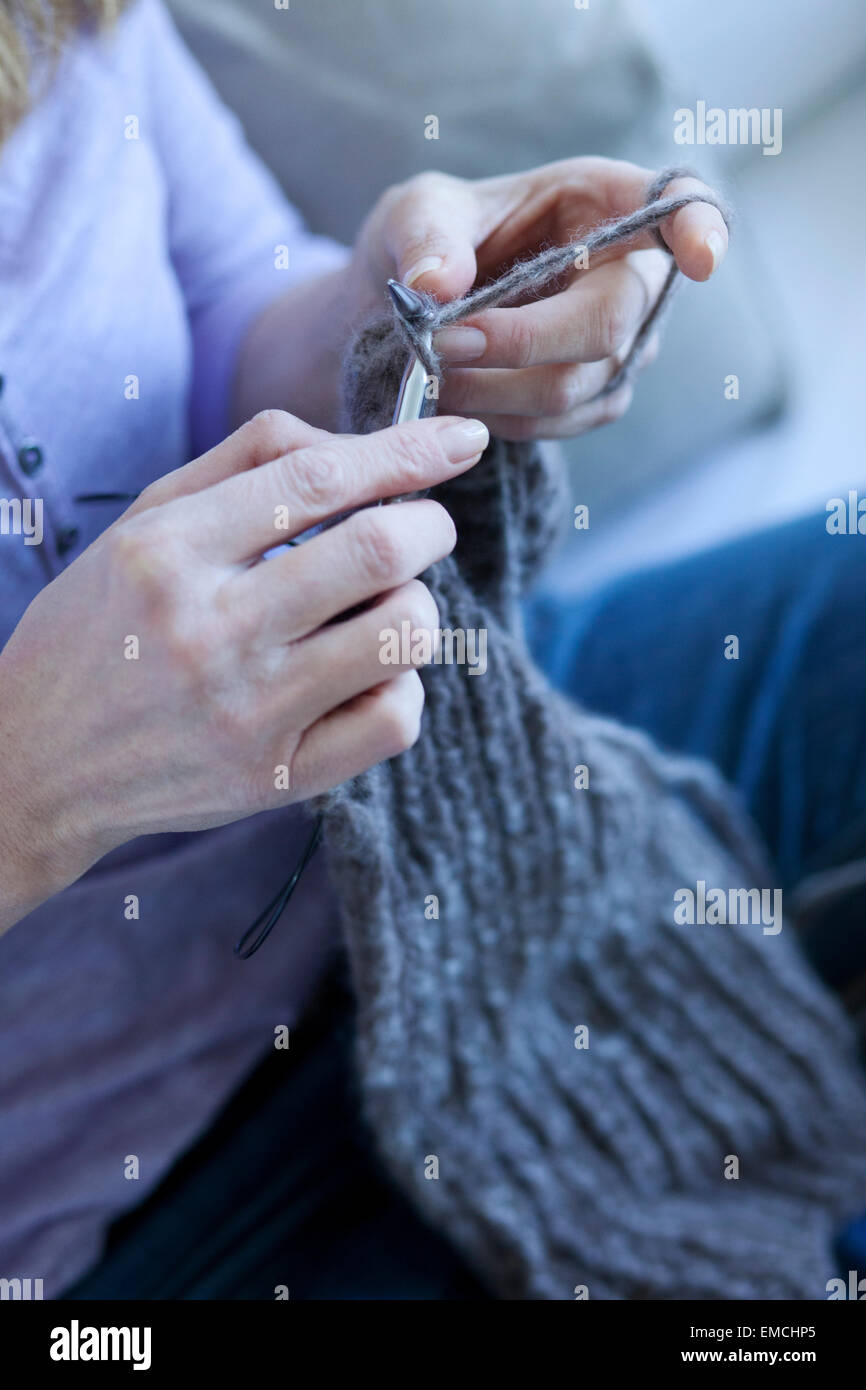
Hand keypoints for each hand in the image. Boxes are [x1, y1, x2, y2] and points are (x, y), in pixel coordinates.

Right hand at [0, 409, 488, 931]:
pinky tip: (365, 676)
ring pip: (404, 634)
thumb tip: (357, 447)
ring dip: (416, 606)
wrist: (37, 762)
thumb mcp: (144, 525)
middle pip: (379, 551)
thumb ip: (245, 467)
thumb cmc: (100, 628)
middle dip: (430, 527)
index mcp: (169, 553)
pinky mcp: (277, 779)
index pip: (318, 481)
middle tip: (422, 529)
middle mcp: (210, 631)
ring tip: (378, 608)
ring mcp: (248, 713)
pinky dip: (403, 685)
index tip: (461, 439)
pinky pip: (395, 719)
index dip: (408, 450)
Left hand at [350, 157, 728, 439]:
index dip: (699, 228)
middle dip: (518, 341)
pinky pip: (558, 424)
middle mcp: (630, 273)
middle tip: (441, 344)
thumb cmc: (437, 241)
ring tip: (432, 370)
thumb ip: (426, 236)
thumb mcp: (417, 211)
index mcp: (603, 199)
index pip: (678, 203)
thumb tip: (437, 285)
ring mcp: (624, 343)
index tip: (702, 258)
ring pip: (573, 386)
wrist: (421, 309)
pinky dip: (498, 417)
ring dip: (492, 389)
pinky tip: (459, 396)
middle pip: (607, 323)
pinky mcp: (600, 396)